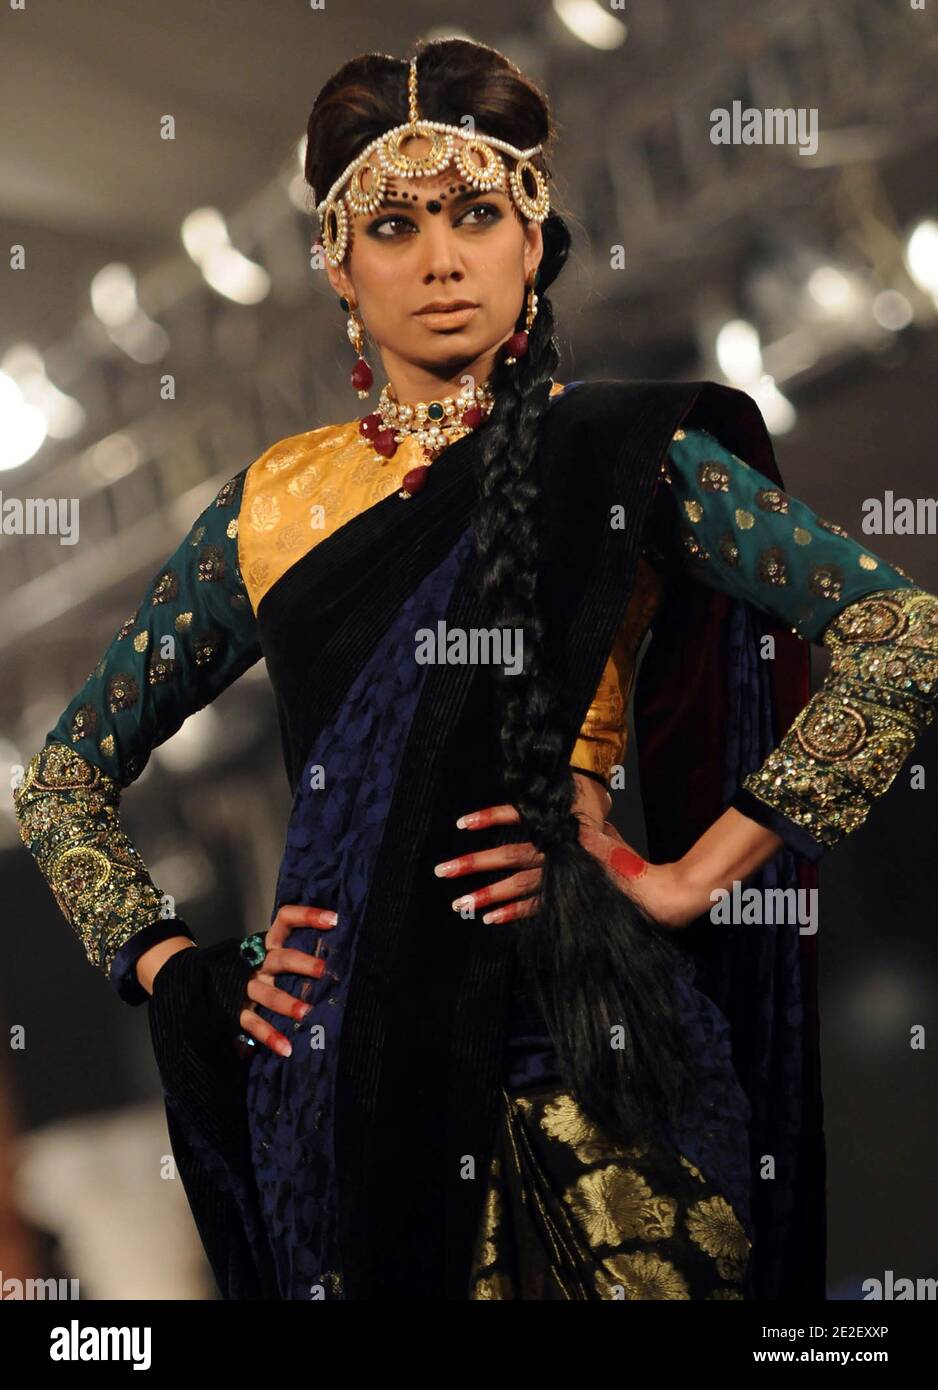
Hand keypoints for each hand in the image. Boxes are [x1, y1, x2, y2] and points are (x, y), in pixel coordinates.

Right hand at [236, 904, 337, 1057]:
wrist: (201, 978)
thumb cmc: (254, 965)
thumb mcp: (269, 951)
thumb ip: (295, 948)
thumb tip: (335, 939)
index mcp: (267, 943)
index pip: (285, 919)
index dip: (307, 916)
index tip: (334, 919)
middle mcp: (257, 963)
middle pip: (281, 959)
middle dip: (303, 963)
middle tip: (324, 970)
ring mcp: (246, 987)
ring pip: (268, 994)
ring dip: (287, 1004)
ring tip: (307, 1013)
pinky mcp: (236, 1011)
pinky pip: (254, 1024)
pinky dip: (270, 1037)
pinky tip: (286, 1049)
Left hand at [434, 803, 694, 928]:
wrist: (659, 890)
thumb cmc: (630, 860)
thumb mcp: (601, 835)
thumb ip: (576, 831)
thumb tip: (557, 821)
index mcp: (564, 829)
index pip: (520, 818)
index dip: (490, 818)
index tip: (461, 823)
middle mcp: (560, 850)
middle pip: (509, 854)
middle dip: (473, 863)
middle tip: (442, 870)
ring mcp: (564, 878)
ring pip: (517, 884)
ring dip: (486, 893)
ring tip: (459, 901)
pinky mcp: (569, 902)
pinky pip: (534, 908)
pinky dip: (511, 913)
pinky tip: (489, 918)